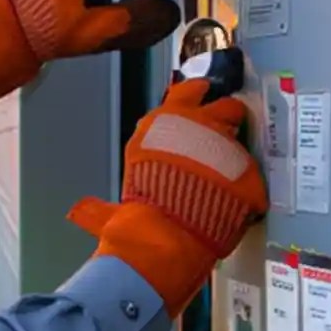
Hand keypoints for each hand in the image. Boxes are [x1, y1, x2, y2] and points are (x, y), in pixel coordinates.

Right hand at [70, 78, 266, 258]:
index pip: (187, 91)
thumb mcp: (112, 208)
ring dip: (235, 152)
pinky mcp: (249, 174)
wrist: (169, 239)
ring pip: (241, 138)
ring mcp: (228, 149)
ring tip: (227, 173)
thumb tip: (78, 212)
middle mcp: (199, 127)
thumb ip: (100, 207)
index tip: (199, 96)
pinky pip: (252, 174)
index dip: (195, 94)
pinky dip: (246, 185)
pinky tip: (238, 200)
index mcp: (165, 123)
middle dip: (225, 117)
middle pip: (225, 106)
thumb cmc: (136, 215)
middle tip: (220, 133)